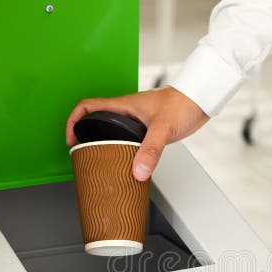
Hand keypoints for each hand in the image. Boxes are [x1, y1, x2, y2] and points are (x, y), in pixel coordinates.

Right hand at [66, 87, 208, 180]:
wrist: (201, 100)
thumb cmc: (183, 103)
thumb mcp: (164, 128)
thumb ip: (151, 150)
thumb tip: (138, 170)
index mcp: (123, 106)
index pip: (88, 106)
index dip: (74, 120)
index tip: (71, 137)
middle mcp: (127, 113)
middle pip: (97, 121)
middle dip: (86, 137)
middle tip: (84, 154)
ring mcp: (137, 121)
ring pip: (113, 132)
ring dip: (106, 145)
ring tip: (102, 162)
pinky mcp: (148, 130)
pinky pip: (129, 140)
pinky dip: (124, 150)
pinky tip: (128, 162)